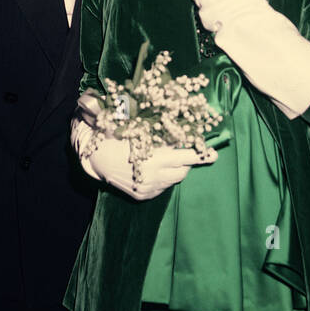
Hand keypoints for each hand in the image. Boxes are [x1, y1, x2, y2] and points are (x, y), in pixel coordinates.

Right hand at [71, 117, 213, 200]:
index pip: (185, 157)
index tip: (213, 153)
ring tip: (170, 157)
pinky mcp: (144, 195)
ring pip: (174, 179)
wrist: (95, 160)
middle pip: (183, 171)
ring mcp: (149, 188)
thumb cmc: (116, 138)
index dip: (200, 154)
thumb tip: (178, 115)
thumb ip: (156, 126)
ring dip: (177, 168)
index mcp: (154, 158)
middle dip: (190, 161)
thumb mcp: (135, 128)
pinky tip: (157, 168)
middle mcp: (154, 176)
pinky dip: (164, 177)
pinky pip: (163, 187)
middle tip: (196, 153)